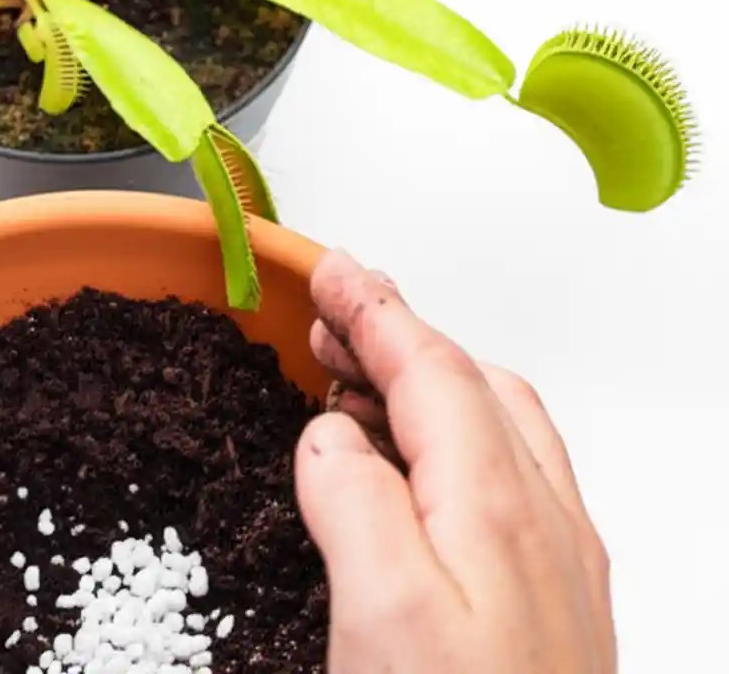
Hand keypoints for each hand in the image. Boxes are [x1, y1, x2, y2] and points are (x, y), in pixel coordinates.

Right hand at [295, 250, 614, 672]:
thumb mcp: (384, 615)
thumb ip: (356, 505)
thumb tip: (331, 439)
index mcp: (496, 507)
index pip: (431, 370)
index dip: (376, 309)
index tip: (331, 269)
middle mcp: (540, 521)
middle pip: (470, 384)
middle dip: (399, 331)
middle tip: (333, 310)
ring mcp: (552, 561)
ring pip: (494, 426)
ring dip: (426, 378)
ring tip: (359, 370)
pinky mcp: (546, 600)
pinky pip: (502, 477)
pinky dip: (448, 434)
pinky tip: (414, 464)